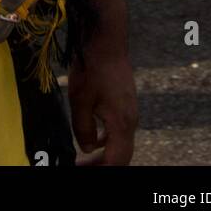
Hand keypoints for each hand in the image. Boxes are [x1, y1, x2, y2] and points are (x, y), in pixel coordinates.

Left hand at [68, 35, 137, 165]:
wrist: (106, 40)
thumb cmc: (92, 67)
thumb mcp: (80, 100)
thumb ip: (83, 129)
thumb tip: (86, 147)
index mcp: (122, 124)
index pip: (116, 161)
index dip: (99, 169)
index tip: (81, 170)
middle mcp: (131, 120)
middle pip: (122, 155)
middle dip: (103, 165)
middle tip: (82, 167)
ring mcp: (130, 110)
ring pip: (121, 142)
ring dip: (106, 154)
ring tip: (86, 158)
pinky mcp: (125, 102)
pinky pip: (120, 129)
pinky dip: (108, 140)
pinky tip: (94, 137)